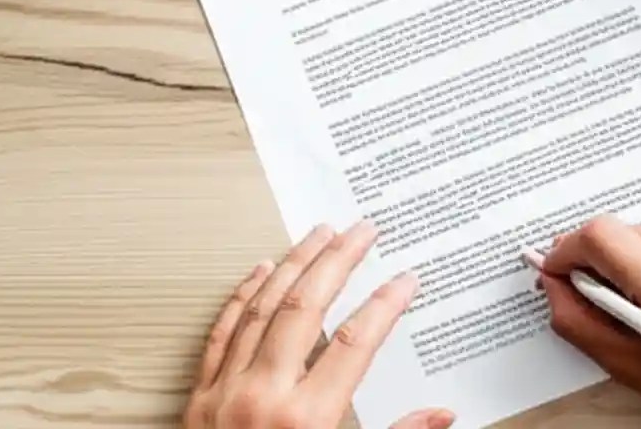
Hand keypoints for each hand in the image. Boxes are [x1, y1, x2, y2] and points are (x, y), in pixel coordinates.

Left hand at [185, 221, 453, 428]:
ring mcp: (225, 395)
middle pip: (306, 309)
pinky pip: (221, 334)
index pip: (354, 343)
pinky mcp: (198, 401)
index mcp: (306, 421)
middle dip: (338, 262)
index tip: (405, 281)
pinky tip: (258, 272)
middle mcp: (263, 399)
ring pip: (262, 310)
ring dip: (293, 265)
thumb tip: (442, 417)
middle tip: (362, 230)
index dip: (385, 306)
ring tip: (318, 235)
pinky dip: (241, 298)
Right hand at [539, 215, 640, 428]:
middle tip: (584, 297)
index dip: (565, 251)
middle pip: (613, 231)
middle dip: (588, 258)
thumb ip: (579, 322)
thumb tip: (554, 287)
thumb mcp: (629, 366)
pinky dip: (640, 263)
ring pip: (635, 234)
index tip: (554, 272)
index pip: (598, 235)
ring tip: (623, 308)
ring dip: (615, 262)